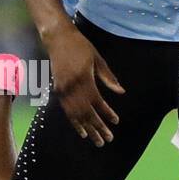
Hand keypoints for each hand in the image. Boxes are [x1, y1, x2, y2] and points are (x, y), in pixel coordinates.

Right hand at [46, 24, 124, 146]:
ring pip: (75, 115)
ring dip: (87, 129)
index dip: (107, 113)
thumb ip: (108, 77)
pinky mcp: (57, 90)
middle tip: (108, 139)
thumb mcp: (98, 59)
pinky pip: (66, 111)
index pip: (97, 101)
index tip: (116, 122)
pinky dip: (75, 123)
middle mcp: (72, 87)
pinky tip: (82, 131)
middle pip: (86, 112)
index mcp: (84, 78)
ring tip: (97, 140)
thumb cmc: (81, 47)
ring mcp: (62, 90)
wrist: (58, 38)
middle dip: (97, 127)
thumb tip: (121, 92)